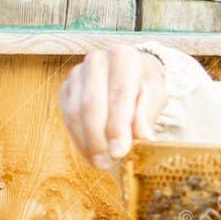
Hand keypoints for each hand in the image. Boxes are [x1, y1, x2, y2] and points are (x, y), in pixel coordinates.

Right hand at [59, 47, 167, 169]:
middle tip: (107, 163)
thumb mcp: (154, 97)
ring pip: (76, 112)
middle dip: (99, 138)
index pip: (118, 94)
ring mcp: (77, 73)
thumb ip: (146, 114)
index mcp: (123, 56)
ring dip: (87, 142)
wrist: (130, 72)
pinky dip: (79, 139)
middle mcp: (96, 60)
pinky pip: (68, 117)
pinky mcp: (66, 88)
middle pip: (92, 104)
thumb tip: (143, 138)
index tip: (120, 152)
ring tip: (100, 163)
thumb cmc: (145, 85)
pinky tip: (90, 155)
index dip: (118, 126)